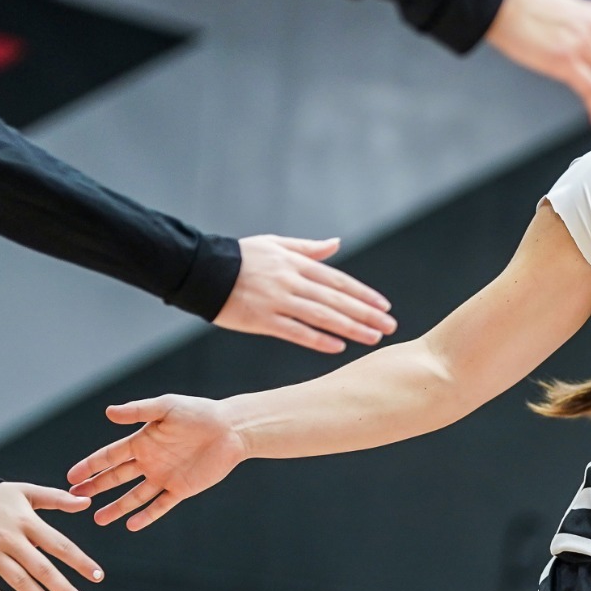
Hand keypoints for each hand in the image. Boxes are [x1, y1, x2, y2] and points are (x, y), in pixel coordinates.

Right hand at [0, 482, 102, 590]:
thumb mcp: (27, 491)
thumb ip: (57, 498)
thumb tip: (87, 502)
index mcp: (27, 522)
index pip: (60, 545)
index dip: (80, 561)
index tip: (98, 577)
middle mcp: (11, 539)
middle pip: (42, 569)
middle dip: (64, 589)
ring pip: (18, 581)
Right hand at [68, 395, 245, 529]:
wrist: (231, 429)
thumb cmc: (198, 413)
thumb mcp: (166, 408)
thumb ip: (138, 411)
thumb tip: (108, 412)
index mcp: (142, 441)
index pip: (109, 456)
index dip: (90, 465)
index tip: (70, 476)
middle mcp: (149, 460)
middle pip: (116, 477)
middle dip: (95, 487)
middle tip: (74, 497)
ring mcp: (164, 476)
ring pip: (134, 495)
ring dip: (116, 507)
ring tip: (97, 519)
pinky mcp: (182, 488)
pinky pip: (160, 505)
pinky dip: (147, 515)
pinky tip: (131, 525)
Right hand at [213, 235, 395, 352]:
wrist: (200, 269)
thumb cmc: (239, 256)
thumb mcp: (275, 244)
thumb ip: (307, 249)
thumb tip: (336, 244)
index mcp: (296, 263)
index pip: (338, 281)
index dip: (363, 294)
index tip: (385, 306)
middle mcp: (291, 281)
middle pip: (336, 300)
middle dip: (366, 313)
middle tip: (390, 326)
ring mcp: (277, 300)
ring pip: (322, 316)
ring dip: (350, 327)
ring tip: (373, 337)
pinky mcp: (261, 319)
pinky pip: (295, 331)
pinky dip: (317, 339)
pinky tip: (338, 347)